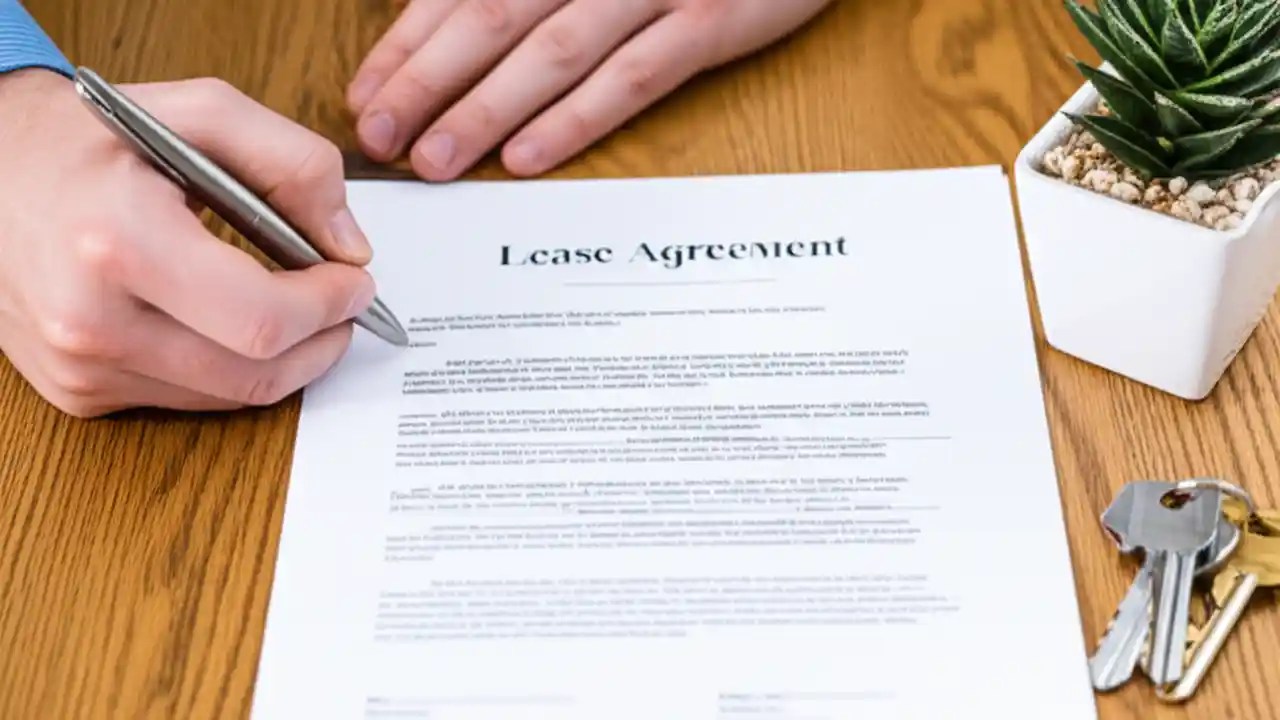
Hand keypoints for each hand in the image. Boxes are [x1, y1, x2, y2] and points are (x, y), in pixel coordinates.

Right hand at [0, 69, 376, 416]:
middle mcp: (91, 319)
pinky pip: (188, 399)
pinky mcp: (77, 392)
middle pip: (255, 373)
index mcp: (118, 242)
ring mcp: (80, 366)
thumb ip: (293, 164)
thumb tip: (348, 245)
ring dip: (286, 360)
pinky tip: (234, 325)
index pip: (262, 319)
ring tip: (302, 313)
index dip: (330, 307)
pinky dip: (230, 368)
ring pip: (229, 396)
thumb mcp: (199, 111)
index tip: (356, 282)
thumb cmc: (90, 139)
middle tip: (344, 305)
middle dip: (323, 341)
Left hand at [347, 0, 832, 179]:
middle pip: (492, 17)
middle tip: (379, 137)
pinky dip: (577, 118)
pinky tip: (528, 157)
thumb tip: (448, 28)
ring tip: (437, 160)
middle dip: (427, 82)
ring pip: (553, 51)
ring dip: (487, 108)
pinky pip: (633, 76)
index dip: (406, 45)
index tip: (365, 96)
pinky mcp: (710, 19)